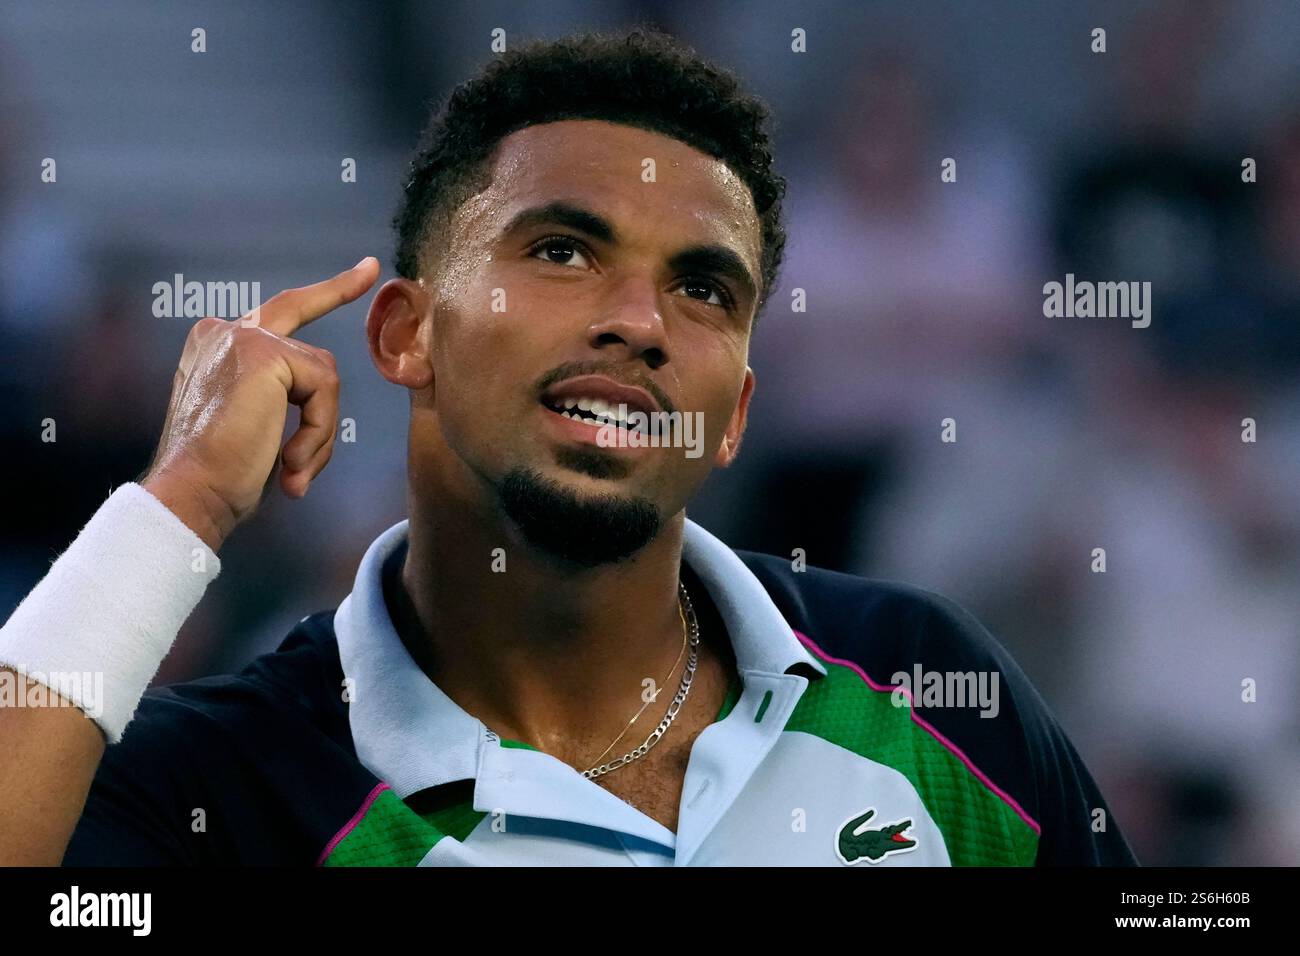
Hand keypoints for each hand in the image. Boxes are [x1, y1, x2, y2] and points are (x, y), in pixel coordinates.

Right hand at [140, 257, 380, 551]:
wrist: (191, 493)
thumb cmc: (220, 474)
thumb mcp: (252, 424)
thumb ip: (278, 395)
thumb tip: (317, 390)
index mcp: (215, 346)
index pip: (275, 317)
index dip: (320, 295)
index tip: (359, 274)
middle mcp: (224, 332)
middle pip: (297, 305)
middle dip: (338, 287)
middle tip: (370, 267)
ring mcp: (243, 339)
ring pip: (323, 377)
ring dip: (319, 432)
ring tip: (291, 469)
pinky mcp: (265, 355)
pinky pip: (323, 390)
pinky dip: (317, 432)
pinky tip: (288, 460)